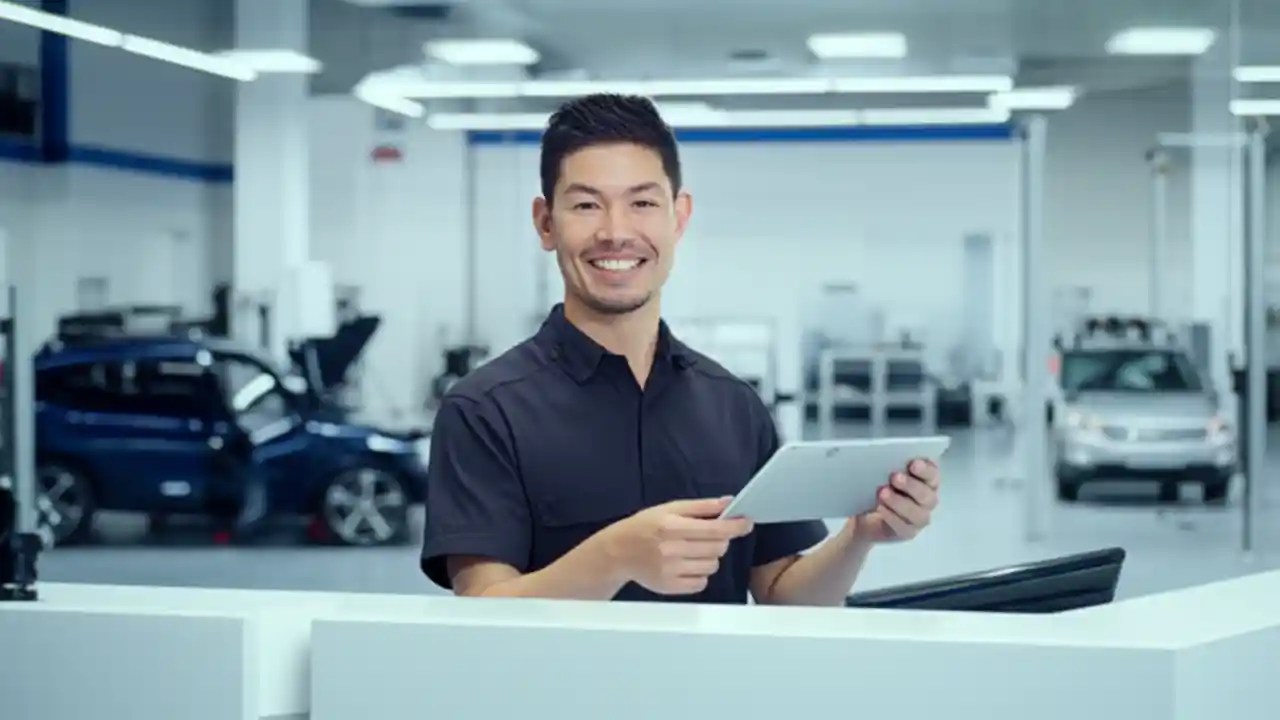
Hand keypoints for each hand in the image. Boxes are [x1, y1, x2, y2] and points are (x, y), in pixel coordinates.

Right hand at [602, 497, 754, 595]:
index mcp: (671, 526)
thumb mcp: (670, 508)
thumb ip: (701, 507)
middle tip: (709, 535)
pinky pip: (701, 583)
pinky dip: (700, 574)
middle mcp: (671, 550)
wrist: (618, 552)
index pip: (715, 528)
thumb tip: (729, 502)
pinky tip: (687, 564)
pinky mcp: (670, 587)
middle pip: (718, 548)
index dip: (735, 526)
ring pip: (712, 566)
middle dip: (720, 540)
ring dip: (710, 557)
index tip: (747, 522)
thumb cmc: (645, 526)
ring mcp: (670, 571)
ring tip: (692, 550)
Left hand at [849, 459, 939, 543]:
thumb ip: (893, 464)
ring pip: (918, 513)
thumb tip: (889, 455)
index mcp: (927, 480)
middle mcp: (928, 499)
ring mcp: (920, 517)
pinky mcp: (908, 532)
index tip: (914, 464)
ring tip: (883, 493)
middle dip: (911, 486)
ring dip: (899, 502)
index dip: (926, 470)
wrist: (866, 513)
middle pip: (927, 495)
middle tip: (894, 477)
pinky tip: (881, 508)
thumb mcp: (884, 472)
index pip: (933, 474)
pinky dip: (892, 516)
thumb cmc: (880, 485)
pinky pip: (904, 527)